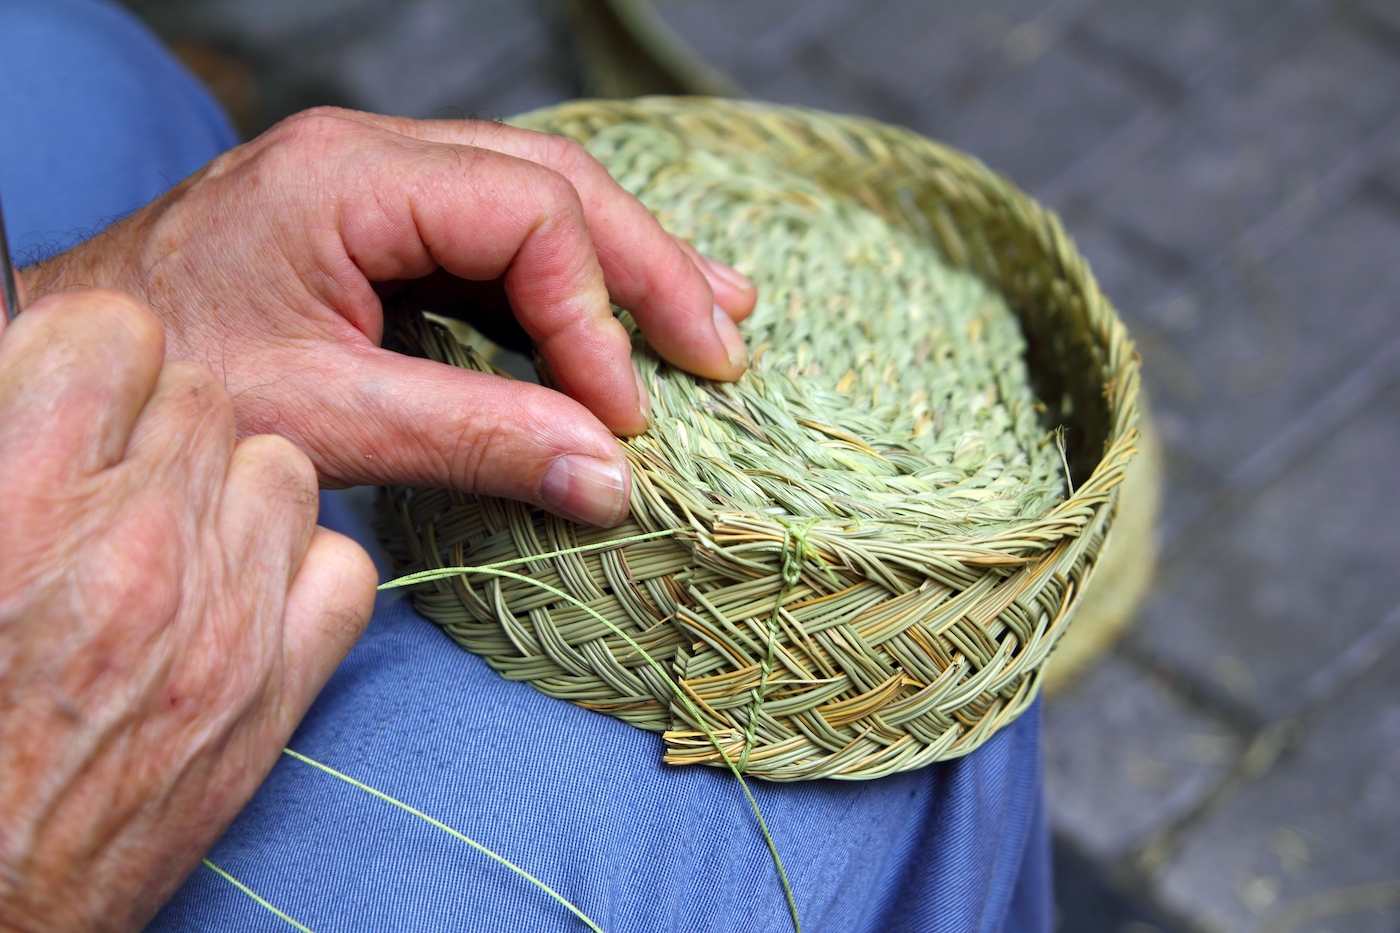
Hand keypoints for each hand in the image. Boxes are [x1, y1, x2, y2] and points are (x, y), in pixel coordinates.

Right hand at [0, 291, 377, 931]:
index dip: (93, 358)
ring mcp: (223, 620)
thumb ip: (7, 434)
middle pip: (207, 400)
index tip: (77, 394)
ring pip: (283, 471)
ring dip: (232, 490)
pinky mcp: (275, 690)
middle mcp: (136, 548)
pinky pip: (342, 566)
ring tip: (170, 539)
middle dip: (160, 426)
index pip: (117, 334)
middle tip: (110, 481)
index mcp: (20, 495)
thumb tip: (38, 362)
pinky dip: (300, 567)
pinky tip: (239, 593)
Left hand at [21, 108, 757, 526]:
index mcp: (352, 178)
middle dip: (649, 269)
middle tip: (725, 347)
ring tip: (715, 312)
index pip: (528, 216)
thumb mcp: (326, 417)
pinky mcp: (381, 228)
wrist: (82, 361)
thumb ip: (475, 439)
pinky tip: (623, 316)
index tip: (626, 414)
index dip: (596, 315)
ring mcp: (379, 186)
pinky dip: (573, 283)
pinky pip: (503, 236)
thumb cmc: (173, 385)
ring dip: (630, 263)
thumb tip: (610, 477)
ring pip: (542, 198)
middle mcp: (374, 158)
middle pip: (556, 185)